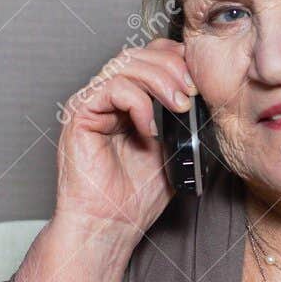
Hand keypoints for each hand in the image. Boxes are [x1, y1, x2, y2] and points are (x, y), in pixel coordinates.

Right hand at [52, 35, 195, 248]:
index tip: (198, 82)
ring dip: (160, 81)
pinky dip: (138, 102)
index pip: (150, 58)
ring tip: (178, 107)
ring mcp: (93, 104)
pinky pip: (112, 88)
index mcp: (128, 102)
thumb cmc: (134, 198)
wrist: (109, 226)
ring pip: (126, 64)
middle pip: (139, 55)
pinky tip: (149, 127)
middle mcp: (108, 98)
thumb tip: (200, 95)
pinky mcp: (80, 114)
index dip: (175, 60)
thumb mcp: (174, 151)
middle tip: (192, 93)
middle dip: (172, 68)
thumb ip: (183, 120)